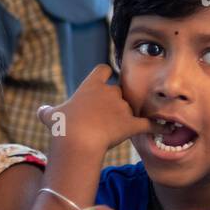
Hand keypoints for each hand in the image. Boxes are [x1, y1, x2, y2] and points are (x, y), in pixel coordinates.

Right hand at [37, 64, 155, 157]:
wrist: (78, 140)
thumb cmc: (62, 127)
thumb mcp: (50, 117)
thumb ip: (47, 112)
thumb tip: (42, 112)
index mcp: (92, 86)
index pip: (103, 70)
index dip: (104, 76)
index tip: (103, 81)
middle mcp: (110, 92)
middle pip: (118, 91)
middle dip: (114, 102)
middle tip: (103, 117)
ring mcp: (123, 108)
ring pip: (129, 108)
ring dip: (125, 116)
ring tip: (115, 129)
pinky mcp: (132, 123)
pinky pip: (149, 123)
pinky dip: (158, 127)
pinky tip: (167, 128)